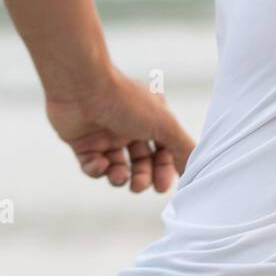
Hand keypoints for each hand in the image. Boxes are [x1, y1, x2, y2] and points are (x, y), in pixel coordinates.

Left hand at [45, 69, 195, 192]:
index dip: (164, 170)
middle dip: (142, 177)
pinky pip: (91, 165)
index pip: (163, 151)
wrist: (81, 88)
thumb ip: (183, 148)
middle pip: (141, 162)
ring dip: (119, 177)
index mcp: (151, 118)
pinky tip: (100, 163)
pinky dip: (96, 169)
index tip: (163, 187)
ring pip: (117, 167)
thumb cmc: (126, 102)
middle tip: (139, 186)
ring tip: (120, 177)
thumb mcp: (165, 125)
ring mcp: (104, 134)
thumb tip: (194, 169)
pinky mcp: (82, 142)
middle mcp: (129, 126)